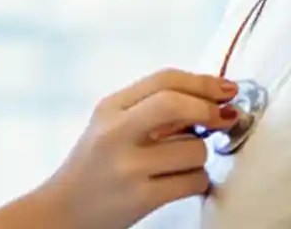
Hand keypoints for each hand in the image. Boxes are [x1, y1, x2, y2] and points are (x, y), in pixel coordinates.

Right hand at [37, 69, 237, 228]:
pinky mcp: (142, 197)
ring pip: (194, 149)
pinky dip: (197, 181)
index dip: (202, 82)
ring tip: (180, 163)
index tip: (225, 89)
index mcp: (109, 108)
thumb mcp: (111, 126)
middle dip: (209, 110)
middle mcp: (115, 133)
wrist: (65, 210)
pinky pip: (194, 181)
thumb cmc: (95, 166)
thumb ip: (151, 109)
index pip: (163, 80)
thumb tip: (211, 100)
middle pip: (175, 104)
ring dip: (200, 156)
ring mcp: (128, 166)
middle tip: (224, 119)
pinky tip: (180, 181)